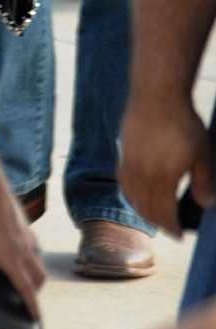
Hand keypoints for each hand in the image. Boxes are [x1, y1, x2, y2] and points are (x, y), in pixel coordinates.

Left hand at [0, 181, 44, 320]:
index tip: (37, 319)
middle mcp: (25, 251)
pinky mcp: (26, 225)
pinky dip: (31, 252)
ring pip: (39, 260)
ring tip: (24, 273)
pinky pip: (34, 244)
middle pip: (39, 278)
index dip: (33, 306)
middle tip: (27, 295)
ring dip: (35, 271)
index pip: (27, 290)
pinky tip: (18, 247)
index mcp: (12, 260)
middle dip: (36, 290)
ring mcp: (28, 237)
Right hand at [120, 96, 214, 235]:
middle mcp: (141, 173)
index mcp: (162, 177)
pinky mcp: (123, 150)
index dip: (172, 228)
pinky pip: (122, 180)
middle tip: (169, 228)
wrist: (157, 94)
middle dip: (158, 223)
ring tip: (153, 215)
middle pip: (146, 208)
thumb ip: (203, 182)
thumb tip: (205, 204)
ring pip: (132, 196)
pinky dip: (129, 193)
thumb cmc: (183, 122)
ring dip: (142, 210)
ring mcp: (129, 161)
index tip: (180, 235)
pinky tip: (136, 193)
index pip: (164, 213)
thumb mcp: (202, 154)